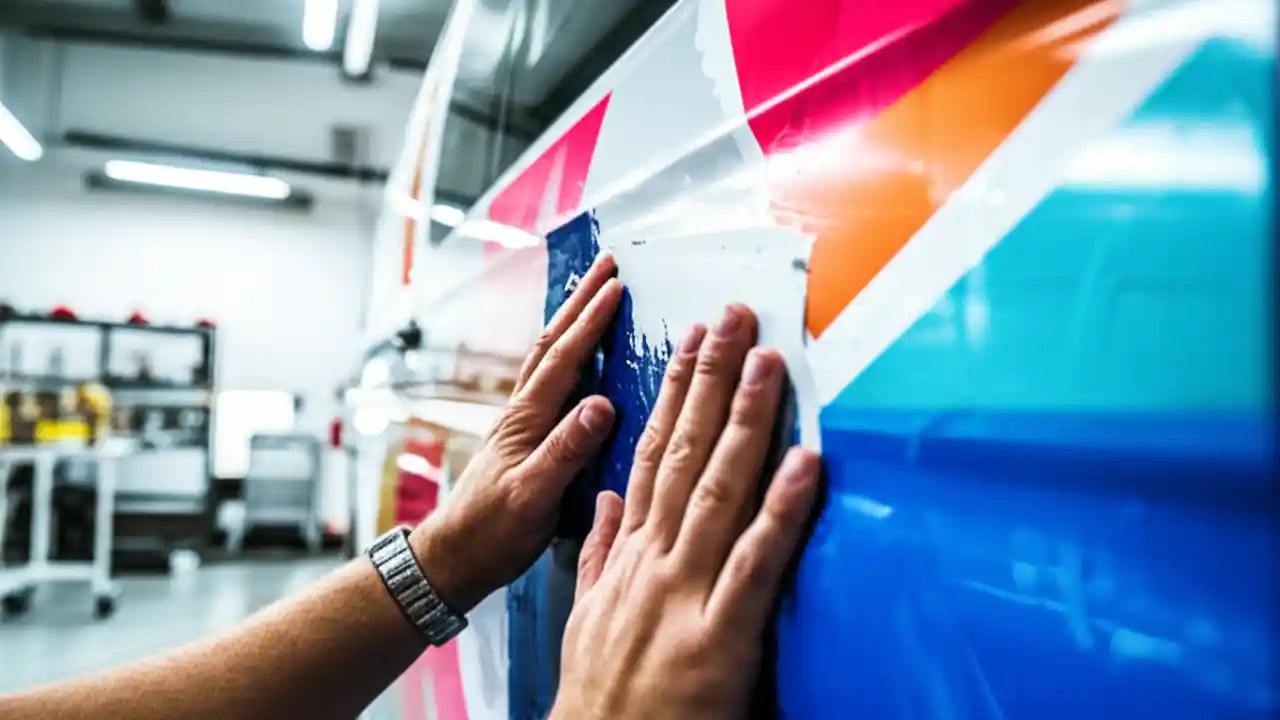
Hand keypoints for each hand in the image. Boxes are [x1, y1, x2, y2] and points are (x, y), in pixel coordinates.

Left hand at [410, 253, 622, 612]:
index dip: (591, 322)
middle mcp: (522, 413)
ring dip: (572, 321)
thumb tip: (602, 404)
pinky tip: (578, 356)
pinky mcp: (524, 439)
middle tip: (607, 263)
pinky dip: (566, 354)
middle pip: (552, 344)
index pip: (564, 360)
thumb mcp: (532, 499)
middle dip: (581, 301)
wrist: (453, 559)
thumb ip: (566, 452)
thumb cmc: (491, 534)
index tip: (617, 285)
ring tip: (592, 291)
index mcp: (527, 421)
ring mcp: (521, 424)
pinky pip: (549, 383)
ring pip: (548, 358)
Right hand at [552, 306, 820, 718]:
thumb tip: (609, 501)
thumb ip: (601, 551)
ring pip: (719, 490)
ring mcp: (686, 592)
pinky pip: (758, 561)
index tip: (692, 342)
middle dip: (711, 381)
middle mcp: (655, 557)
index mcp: (631, 552)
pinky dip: (783, 508)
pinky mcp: (721, 634)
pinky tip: (807, 461)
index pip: (652, 454)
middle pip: (684, 453)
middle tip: (735, 317)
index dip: (674, 393)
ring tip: (768, 362)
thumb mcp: (590, 612)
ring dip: (745, 421)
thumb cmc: (603, 691)